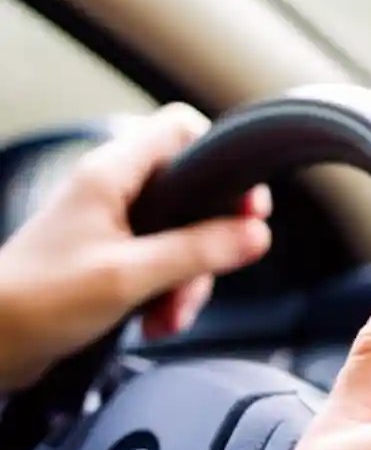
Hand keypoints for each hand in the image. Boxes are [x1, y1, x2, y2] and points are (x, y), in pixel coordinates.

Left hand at [0, 103, 271, 390]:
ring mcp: (112, 224)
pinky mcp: (110, 257)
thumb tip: (256, 234)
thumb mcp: (130, 275)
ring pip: (182, 236)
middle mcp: (113, 190)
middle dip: (209, 242)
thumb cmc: (35, 300)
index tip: (244, 204)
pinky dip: (168, 292)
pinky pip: (162, 264)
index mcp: (112, 174)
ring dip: (189, 278)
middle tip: (213, 271)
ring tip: (172, 313)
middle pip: (193, 193)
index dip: (221, 160)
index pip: (182, 129)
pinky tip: (157, 320)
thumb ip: (198, 251)